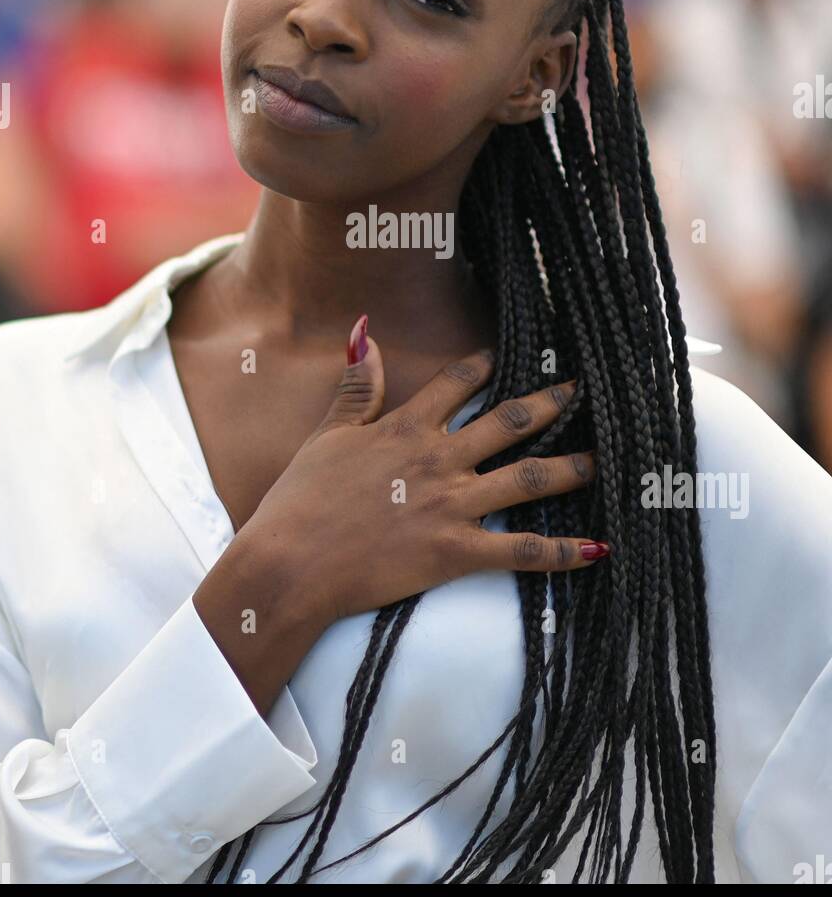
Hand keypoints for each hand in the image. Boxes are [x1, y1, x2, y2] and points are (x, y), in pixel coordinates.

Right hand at [235, 321, 603, 628]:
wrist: (290, 565)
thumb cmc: (300, 502)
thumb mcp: (327, 435)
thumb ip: (355, 386)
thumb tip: (363, 331)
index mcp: (406, 428)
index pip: (458, 382)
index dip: (486, 364)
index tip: (507, 355)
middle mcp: (439, 459)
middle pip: (511, 421)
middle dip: (553, 403)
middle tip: (584, 390)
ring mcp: (452, 506)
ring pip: (529, 479)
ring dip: (573, 468)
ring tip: (606, 459)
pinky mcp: (456, 553)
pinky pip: (522, 551)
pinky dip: (562, 552)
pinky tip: (598, 550)